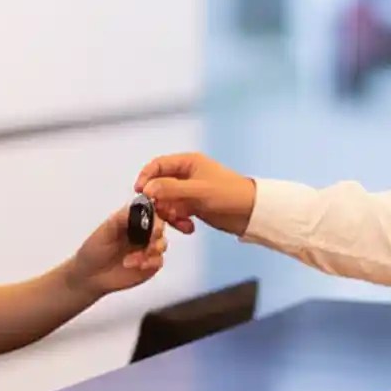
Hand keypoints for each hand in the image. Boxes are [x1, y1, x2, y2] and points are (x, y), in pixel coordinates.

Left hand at [68, 203, 167, 295]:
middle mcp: (143, 232)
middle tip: (149, 239)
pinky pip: (159, 261)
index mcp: (132, 220)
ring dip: (152, 249)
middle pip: (160, 226)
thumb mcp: (105, 230)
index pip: (149, 211)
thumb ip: (121, 218)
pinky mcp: (150, 265)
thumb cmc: (94, 250)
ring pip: (162, 244)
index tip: (152, 220)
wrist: (89, 275)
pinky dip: (151, 262)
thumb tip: (137, 208)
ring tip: (133, 259)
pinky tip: (138, 265)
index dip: (154, 214)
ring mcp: (147, 248)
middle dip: (157, 232)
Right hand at [134, 152, 256, 235]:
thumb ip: (171, 189)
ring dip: (169, 214)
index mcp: (188, 163)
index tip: (139, 192)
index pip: (158, 165)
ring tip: (180, 222)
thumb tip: (147, 189)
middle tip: (160, 214)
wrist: (251, 213)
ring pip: (167, 202)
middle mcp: (186, 175)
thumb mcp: (198, 191)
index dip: (146, 177)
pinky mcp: (194, 206)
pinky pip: (177, 213)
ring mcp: (189, 191)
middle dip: (158, 201)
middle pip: (160, 186)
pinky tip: (188, 227)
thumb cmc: (228, 195)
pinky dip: (179, 221)